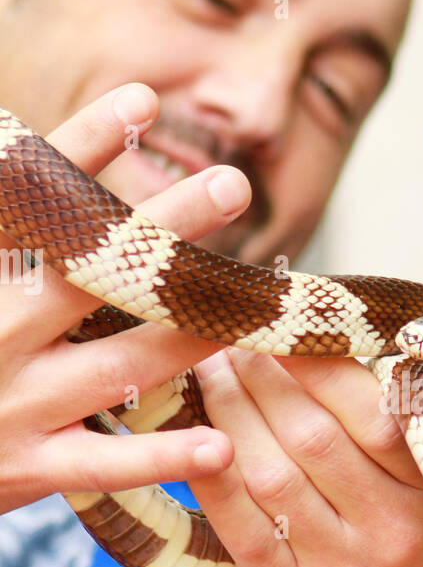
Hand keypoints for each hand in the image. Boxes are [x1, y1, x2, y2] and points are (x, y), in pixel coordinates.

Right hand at [0, 83, 248, 513]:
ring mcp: (15, 403)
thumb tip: (53, 183)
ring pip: (118, 365)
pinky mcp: (32, 467)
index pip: (29, 205)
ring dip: (188, 334)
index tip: (142, 98)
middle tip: (232, 185)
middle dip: (162, 232)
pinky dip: (163, 459)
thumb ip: (11, 236)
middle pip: (88, 274)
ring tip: (253, 307)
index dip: (82, 145)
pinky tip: (221, 445)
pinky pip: (108, 463)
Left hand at [192, 345, 422, 566]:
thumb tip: (342, 344)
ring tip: (207, 371)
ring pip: (272, 475)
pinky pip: (241, 530)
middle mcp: (391, 530)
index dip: (321, 361)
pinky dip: (211, 478)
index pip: (373, 408)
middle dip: (264, 376)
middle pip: (313, 435)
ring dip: (231, 414)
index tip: (288, 323)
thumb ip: (410, 430)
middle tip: (231, 335)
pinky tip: (191, 441)